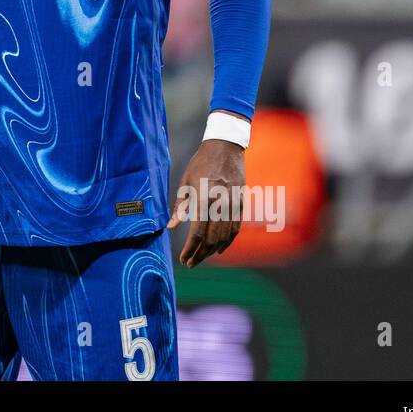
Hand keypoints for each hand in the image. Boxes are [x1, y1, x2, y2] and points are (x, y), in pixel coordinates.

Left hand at [167, 138, 245, 267]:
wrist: (226, 147)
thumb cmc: (201, 163)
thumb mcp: (185, 181)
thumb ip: (180, 206)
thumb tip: (171, 226)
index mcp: (204, 197)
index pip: (198, 232)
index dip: (190, 248)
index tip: (183, 258)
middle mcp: (220, 203)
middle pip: (212, 238)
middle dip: (200, 254)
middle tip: (190, 263)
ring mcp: (233, 204)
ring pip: (225, 236)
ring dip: (213, 251)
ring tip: (202, 257)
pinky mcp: (241, 203)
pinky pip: (235, 228)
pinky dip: (228, 241)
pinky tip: (220, 249)